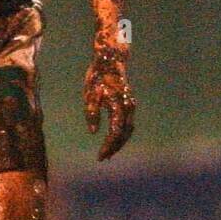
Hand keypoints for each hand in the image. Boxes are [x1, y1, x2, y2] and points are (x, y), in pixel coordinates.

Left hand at [83, 44, 134, 160]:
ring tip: (108, 153)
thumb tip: (94, 132)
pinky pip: (128, 123)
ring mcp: (130, 105)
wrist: (110, 61)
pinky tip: (114, 139)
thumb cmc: (97, 77)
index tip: (100, 156)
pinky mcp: (129, 104)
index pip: (115, 133)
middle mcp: (128, 107)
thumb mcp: (90, 94)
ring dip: (119, 142)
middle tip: (103, 158)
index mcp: (117, 106)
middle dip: (114, 147)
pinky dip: (122, 134)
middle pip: (124, 134)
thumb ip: (92, 113)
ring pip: (128, 130)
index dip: (108, 146)